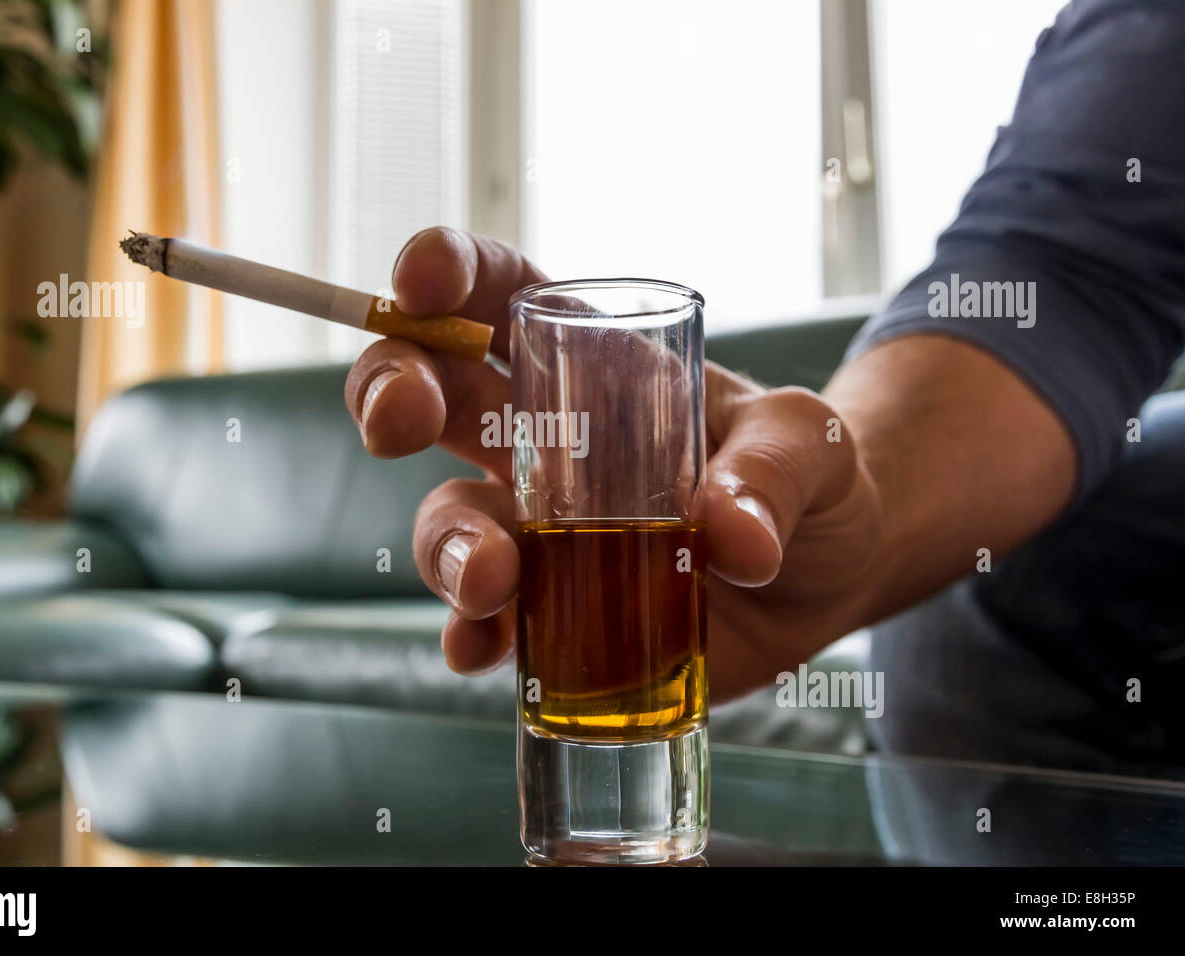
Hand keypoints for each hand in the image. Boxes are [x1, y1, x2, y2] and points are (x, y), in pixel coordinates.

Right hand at [345, 227, 882, 701]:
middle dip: (391, 391)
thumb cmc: (812, 480)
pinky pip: (486, 618)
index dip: (449, 274)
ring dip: (447, 545)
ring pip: (449, 517)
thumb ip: (774, 471)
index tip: (417, 283)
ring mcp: (541, 528)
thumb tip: (734, 541)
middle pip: (433, 392)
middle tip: (398, 426)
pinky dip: (473, 634)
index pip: (503, 295)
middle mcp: (548, 439)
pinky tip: (485, 650)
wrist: (826, 579)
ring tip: (491, 583)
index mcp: (599, 366)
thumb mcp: (810, 445)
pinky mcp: (552, 607)